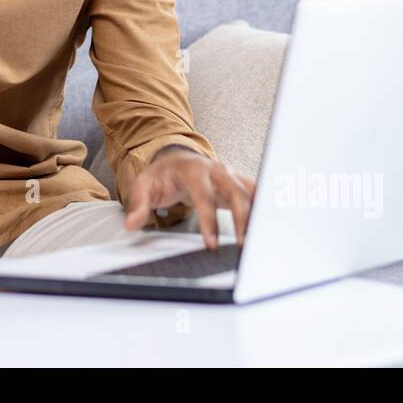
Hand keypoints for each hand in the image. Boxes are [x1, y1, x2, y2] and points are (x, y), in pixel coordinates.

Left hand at [123, 146, 256, 249]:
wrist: (175, 158)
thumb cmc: (161, 174)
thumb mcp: (144, 185)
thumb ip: (139, 205)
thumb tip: (132, 224)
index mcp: (193, 170)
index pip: (204, 196)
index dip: (209, 220)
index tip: (211, 243)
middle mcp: (216, 170)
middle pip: (235, 192)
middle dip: (242, 218)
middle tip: (242, 244)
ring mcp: (229, 175)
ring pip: (250, 193)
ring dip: (256, 215)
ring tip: (260, 240)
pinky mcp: (238, 183)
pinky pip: (256, 193)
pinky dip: (264, 207)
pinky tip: (270, 226)